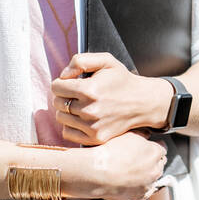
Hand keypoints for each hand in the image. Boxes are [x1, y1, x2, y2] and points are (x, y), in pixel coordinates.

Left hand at [50, 52, 167, 145]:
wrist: (142, 102)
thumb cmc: (122, 81)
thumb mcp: (106, 61)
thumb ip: (80, 61)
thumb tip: (63, 76)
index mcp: (89, 90)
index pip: (56, 87)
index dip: (62, 82)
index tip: (72, 83)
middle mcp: (89, 110)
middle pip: (57, 103)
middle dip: (64, 96)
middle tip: (78, 94)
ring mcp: (92, 126)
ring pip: (60, 118)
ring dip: (67, 111)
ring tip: (82, 105)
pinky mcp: (95, 138)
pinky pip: (67, 133)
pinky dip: (71, 126)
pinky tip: (82, 118)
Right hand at [82, 130, 167, 199]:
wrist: (97, 174)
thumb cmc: (110, 154)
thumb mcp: (128, 134)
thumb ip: (142, 134)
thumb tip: (146, 134)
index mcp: (155, 153)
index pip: (162, 148)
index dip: (154, 147)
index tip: (148, 147)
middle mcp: (155, 170)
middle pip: (159, 164)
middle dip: (152, 161)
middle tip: (138, 159)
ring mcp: (148, 184)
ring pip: (153, 179)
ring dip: (146, 175)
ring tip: (131, 171)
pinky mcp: (139, 196)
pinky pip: (145, 192)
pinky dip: (140, 187)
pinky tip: (131, 182)